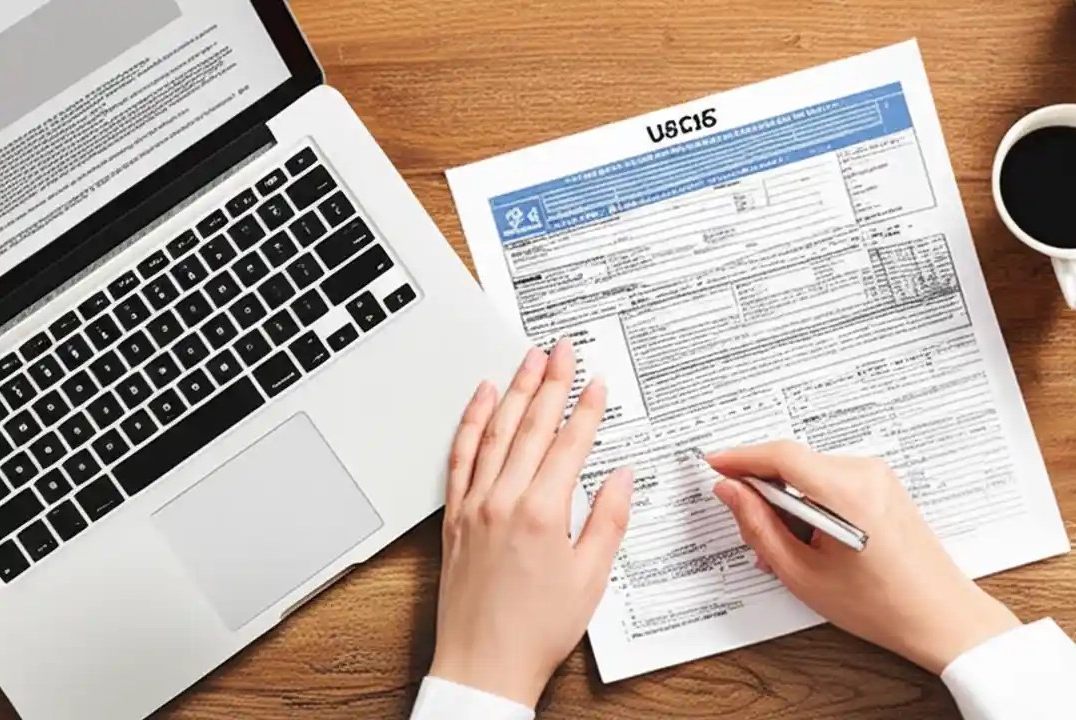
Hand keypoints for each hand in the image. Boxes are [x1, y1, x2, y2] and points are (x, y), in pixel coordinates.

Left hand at [430, 340, 633, 706]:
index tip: (597, 381)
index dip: (587, 408)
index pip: (570, 444)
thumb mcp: (591, 578)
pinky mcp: (455, 517)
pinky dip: (470, 422)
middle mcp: (505, 500)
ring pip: (496, 432)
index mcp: (544, 513)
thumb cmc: (538, 629)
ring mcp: (475, 505)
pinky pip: (460, 457)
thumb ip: (608, 520)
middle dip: (551, 382)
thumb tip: (620, 477)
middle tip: (562, 350)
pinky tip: (480, 397)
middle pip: (532, 426)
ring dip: (515, 390)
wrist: (484, 665)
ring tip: (528, 360)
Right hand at [708, 442, 1019, 673]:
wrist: (941, 616)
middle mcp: (866, 472)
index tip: (715, 464)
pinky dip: (811, 505)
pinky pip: (832, 482)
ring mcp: (878, 476)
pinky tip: (808, 542)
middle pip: (794, 463)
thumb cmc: (882, 605)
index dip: (740, 457)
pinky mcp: (883, 485)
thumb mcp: (802, 573)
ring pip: (811, 474)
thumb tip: (731, 493)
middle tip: (748, 529)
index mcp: (846, 491)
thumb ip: (758, 527)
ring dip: (788, 503)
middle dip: (764, 491)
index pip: (779, 455)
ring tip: (784, 550)